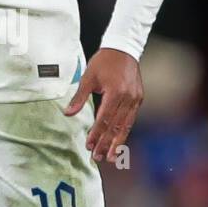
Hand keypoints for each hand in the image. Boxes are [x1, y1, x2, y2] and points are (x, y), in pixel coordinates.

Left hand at [63, 48, 142, 163]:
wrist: (123, 48)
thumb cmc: (104, 62)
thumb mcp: (88, 77)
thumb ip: (79, 97)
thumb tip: (68, 114)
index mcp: (115, 93)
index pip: (104, 119)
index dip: (96, 134)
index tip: (90, 146)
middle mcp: (128, 98)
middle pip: (116, 126)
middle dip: (107, 144)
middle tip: (99, 158)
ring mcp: (135, 99)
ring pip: (126, 126)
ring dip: (117, 143)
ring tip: (111, 157)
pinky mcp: (139, 98)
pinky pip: (131, 119)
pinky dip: (124, 132)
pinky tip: (119, 141)